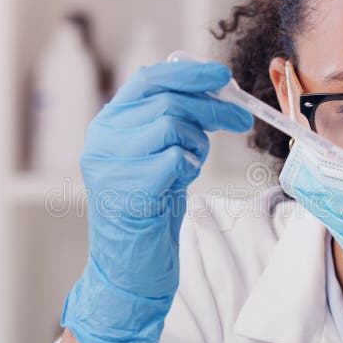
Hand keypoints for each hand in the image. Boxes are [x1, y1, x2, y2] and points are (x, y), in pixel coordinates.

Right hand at [60, 61, 252, 342]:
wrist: (129, 269)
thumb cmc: (148, 213)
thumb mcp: (155, 158)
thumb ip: (170, 124)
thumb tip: (212, 91)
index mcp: (105, 127)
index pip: (147, 81)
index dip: (188, 73)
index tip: (222, 78)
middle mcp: (101, 141)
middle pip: (166, 101)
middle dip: (211, 108)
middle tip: (240, 120)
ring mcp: (111, 164)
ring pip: (171, 125)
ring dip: (197, 143)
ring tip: (191, 166)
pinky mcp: (129, 188)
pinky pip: (176, 158)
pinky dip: (189, 168)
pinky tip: (178, 185)